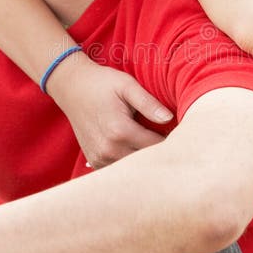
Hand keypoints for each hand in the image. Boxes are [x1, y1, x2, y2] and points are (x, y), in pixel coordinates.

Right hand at [47, 55, 173, 167]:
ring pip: (133, 168)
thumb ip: (148, 103)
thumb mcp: (127, 85)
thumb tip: (169, 118)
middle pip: (146, 161)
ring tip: (154, 143)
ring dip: (145, 160)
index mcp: (119, 130)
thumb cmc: (102, 83)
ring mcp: (99, 158)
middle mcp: (108, 149)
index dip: (172, 140)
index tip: (181, 132)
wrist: (71, 87)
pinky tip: (136, 148)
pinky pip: (119, 169)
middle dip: (160, 152)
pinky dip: (130, 163)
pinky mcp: (95, 161)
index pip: (157, 146)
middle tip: (171, 139)